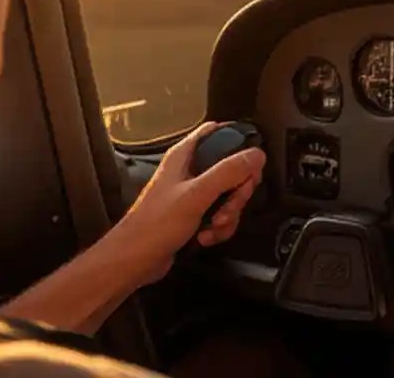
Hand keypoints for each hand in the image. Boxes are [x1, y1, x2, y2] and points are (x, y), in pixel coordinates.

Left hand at [110, 121, 265, 283]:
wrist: (135, 261)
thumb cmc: (157, 224)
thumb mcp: (196, 194)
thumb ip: (228, 172)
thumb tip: (258, 154)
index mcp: (185, 156)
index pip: (217, 133)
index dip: (238, 143)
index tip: (249, 166)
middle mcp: (190, 170)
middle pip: (231, 169)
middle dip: (237, 192)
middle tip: (229, 207)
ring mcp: (193, 194)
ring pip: (229, 196)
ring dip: (228, 215)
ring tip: (214, 226)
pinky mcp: (195, 215)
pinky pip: (221, 215)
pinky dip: (219, 228)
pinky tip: (206, 237)